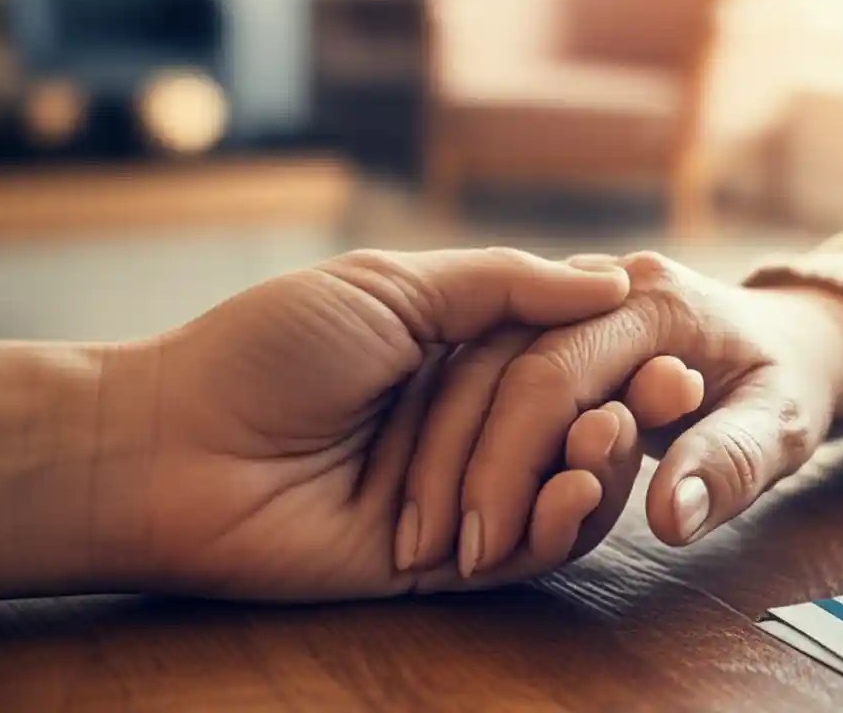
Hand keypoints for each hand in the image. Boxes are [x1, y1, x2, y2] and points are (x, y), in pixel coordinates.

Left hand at [105, 248, 639, 599]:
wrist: (173, 448)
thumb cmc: (269, 351)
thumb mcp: (392, 286)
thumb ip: (502, 284)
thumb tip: (610, 280)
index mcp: (455, 351)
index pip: (562, 353)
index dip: (615, 352)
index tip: (669, 345)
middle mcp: (465, 423)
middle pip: (571, 421)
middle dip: (615, 409)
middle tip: (665, 395)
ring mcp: (457, 492)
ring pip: (557, 487)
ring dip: (596, 466)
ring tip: (608, 441)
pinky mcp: (442, 561)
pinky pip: (521, 549)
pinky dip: (559, 523)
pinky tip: (575, 491)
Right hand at [397, 252, 842, 577]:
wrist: (789, 335)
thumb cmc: (790, 382)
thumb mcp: (784, 426)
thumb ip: (729, 464)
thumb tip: (668, 518)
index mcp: (654, 301)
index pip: (554, 373)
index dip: (512, 459)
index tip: (487, 542)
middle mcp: (601, 288)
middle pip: (499, 368)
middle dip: (462, 464)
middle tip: (431, 554)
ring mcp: (570, 299)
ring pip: (475, 367)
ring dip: (443, 454)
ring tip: (424, 539)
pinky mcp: (551, 323)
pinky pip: (486, 374)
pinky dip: (459, 437)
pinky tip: (445, 499)